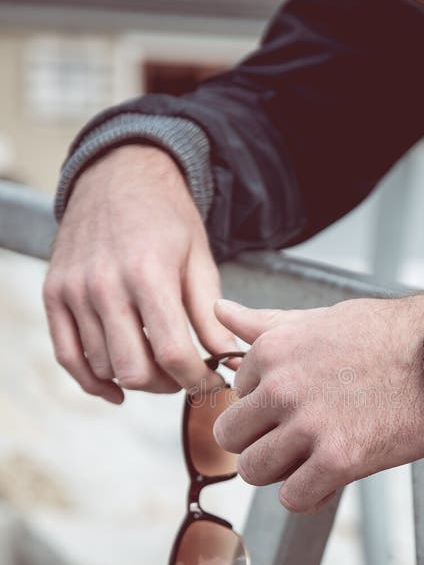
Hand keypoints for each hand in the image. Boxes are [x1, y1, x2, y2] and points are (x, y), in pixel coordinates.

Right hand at [43, 145, 238, 402]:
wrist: (118, 175)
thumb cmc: (166, 218)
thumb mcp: (199, 259)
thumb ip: (210, 314)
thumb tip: (229, 359)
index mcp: (148, 273)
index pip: (173, 353)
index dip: (198, 379)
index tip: (212, 381)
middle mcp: (105, 285)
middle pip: (135, 370)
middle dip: (168, 384)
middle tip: (185, 374)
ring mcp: (74, 291)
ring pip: (105, 367)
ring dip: (136, 379)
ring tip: (158, 364)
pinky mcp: (54, 295)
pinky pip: (68, 356)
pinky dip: (92, 382)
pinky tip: (117, 390)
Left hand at [212, 295, 423, 513]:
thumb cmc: (389, 335)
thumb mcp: (320, 319)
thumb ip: (265, 323)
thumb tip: (220, 310)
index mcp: (272, 352)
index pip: (234, 397)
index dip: (263, 408)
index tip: (294, 408)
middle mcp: (281, 387)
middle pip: (231, 438)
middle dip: (258, 443)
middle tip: (293, 442)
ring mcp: (309, 425)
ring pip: (255, 471)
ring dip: (280, 472)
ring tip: (311, 461)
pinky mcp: (340, 459)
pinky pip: (294, 498)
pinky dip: (309, 496)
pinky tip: (330, 480)